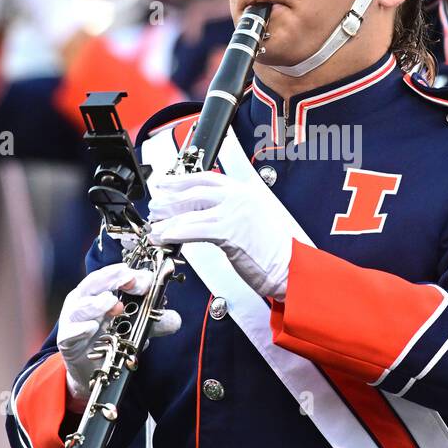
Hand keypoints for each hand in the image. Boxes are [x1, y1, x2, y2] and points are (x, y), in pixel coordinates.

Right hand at [57, 262, 179, 400]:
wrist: (92, 371)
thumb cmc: (110, 339)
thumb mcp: (136, 329)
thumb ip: (154, 323)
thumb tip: (175, 320)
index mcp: (98, 292)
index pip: (111, 276)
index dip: (127, 273)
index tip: (145, 278)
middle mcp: (83, 302)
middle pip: (93, 284)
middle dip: (111, 279)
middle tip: (128, 278)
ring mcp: (73, 321)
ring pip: (80, 307)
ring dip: (96, 303)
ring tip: (111, 302)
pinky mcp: (66, 342)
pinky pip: (69, 334)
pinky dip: (79, 329)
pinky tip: (90, 328)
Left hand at [147, 170, 292, 300]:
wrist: (292, 269)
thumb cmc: (275, 253)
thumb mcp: (251, 223)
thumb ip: (228, 214)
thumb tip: (199, 216)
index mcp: (246, 192)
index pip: (208, 178)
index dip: (182, 180)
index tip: (166, 184)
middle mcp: (241, 197)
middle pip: (196, 190)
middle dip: (170, 198)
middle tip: (155, 206)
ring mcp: (236, 212)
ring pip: (192, 210)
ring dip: (169, 219)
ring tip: (156, 226)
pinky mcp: (231, 231)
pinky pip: (196, 229)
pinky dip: (177, 232)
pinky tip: (166, 237)